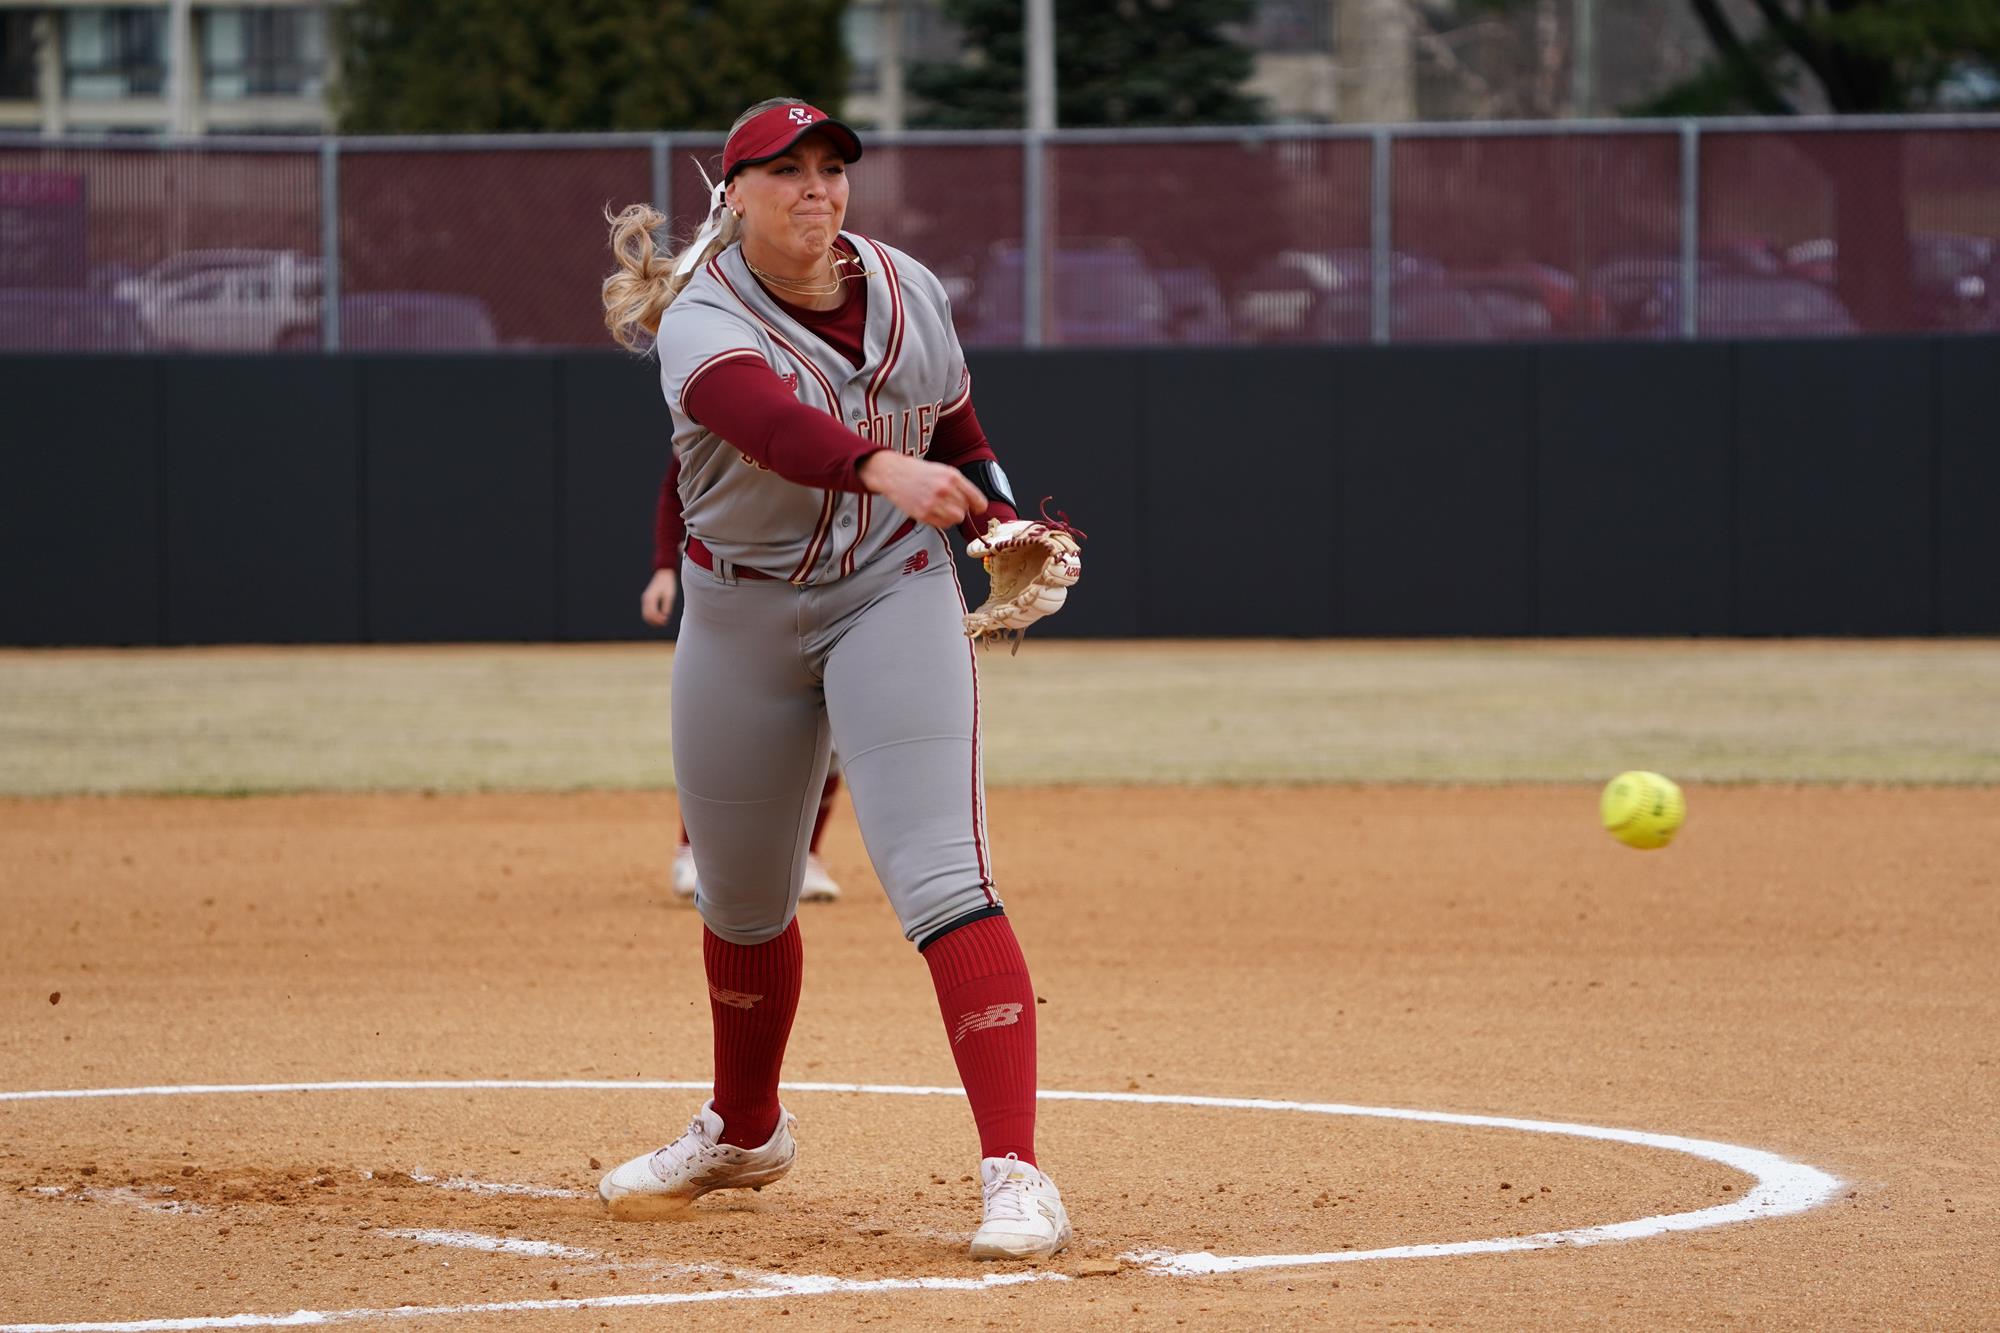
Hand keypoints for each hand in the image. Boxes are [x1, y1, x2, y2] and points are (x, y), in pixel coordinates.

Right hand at [640, 568, 678, 625]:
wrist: (663, 574)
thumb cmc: (667, 584)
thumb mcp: (669, 596)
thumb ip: (667, 606)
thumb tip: (665, 616)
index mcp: (650, 598)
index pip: (652, 614)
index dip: (658, 620)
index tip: (666, 621)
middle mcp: (645, 599)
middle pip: (647, 616)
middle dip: (655, 622)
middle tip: (664, 623)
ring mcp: (645, 599)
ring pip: (645, 614)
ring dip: (652, 620)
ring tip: (662, 622)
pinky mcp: (646, 599)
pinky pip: (646, 611)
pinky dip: (651, 616)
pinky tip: (659, 617)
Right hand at [857, 450, 986, 528]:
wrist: (893, 473)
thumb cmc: (918, 472)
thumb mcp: (943, 470)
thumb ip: (959, 485)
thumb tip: (974, 502)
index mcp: (952, 477)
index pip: (976, 498)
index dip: (979, 506)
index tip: (978, 508)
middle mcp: (944, 490)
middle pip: (965, 510)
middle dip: (960, 508)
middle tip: (950, 502)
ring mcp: (934, 503)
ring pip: (956, 519)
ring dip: (951, 516)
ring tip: (941, 507)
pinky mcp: (923, 514)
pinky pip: (943, 525)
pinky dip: (941, 521)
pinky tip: (933, 511)